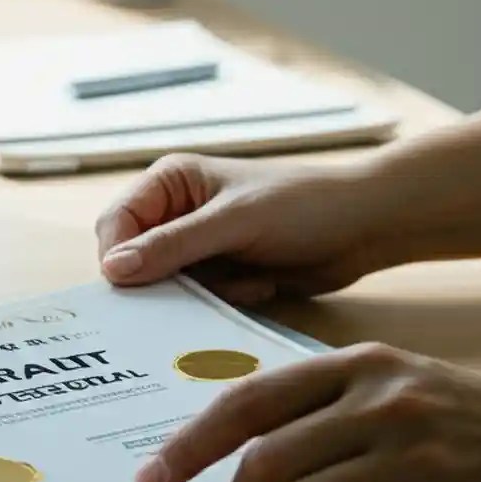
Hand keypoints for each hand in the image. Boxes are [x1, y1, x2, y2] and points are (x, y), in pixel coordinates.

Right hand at [95, 153, 395, 303]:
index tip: (133, 287)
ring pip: (166, 286)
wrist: (367, 227)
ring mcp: (198, 244)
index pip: (116, 223)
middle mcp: (176, 211)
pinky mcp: (220, 272)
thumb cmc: (305, 206)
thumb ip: (172, 246)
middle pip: (135, 258)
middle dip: (164, 280)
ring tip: (246, 281)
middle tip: (199, 290)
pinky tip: (262, 284)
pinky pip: (197, 300)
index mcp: (170, 181)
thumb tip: (113, 270)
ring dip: (201, 293)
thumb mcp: (234, 223)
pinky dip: (225, 300)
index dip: (118, 256)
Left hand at [136, 343, 480, 481]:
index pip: (245, 403)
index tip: (149, 479)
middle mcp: (384, 405)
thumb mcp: (392, 383)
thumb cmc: (465, 419)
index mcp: (358, 366)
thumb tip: (231, 448)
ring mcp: (420, 461)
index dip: (187, 447)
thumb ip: (316, 403)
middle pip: (262, 468)